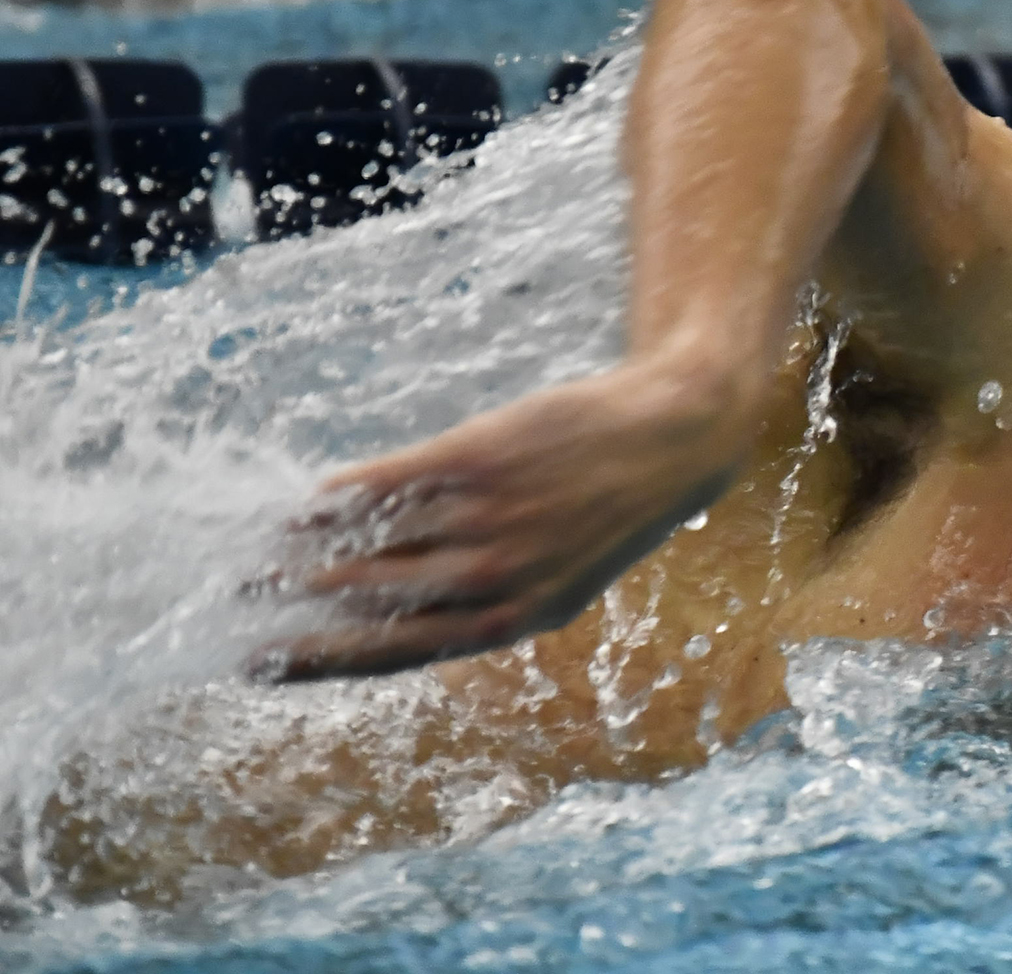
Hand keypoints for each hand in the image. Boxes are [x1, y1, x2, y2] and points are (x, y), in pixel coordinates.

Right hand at [250, 361, 748, 681]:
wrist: (672, 439)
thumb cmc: (607, 510)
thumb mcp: (557, 574)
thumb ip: (481, 595)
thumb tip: (389, 607)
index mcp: (513, 621)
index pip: (396, 654)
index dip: (320, 660)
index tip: (260, 664)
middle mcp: (495, 579)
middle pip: (370, 597)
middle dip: (300, 597)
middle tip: (248, 589)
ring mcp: (486, 518)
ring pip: (373, 540)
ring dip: (309, 544)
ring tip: (268, 543)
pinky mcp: (479, 458)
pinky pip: (390, 482)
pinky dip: (345, 493)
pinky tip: (317, 497)